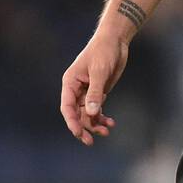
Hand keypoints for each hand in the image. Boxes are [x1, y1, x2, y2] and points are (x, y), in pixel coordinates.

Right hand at [60, 31, 126, 145]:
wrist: (115, 41)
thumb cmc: (104, 52)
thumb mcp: (100, 72)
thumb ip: (95, 92)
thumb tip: (91, 112)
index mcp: (70, 82)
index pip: (67, 106)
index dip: (71, 122)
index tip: (79, 133)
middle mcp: (76, 89)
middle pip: (76, 114)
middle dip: (83, 127)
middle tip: (91, 141)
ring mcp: (86, 92)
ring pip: (87, 114)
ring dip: (95, 124)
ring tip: (107, 131)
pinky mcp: (98, 92)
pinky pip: (96, 109)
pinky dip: (102, 117)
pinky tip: (110, 123)